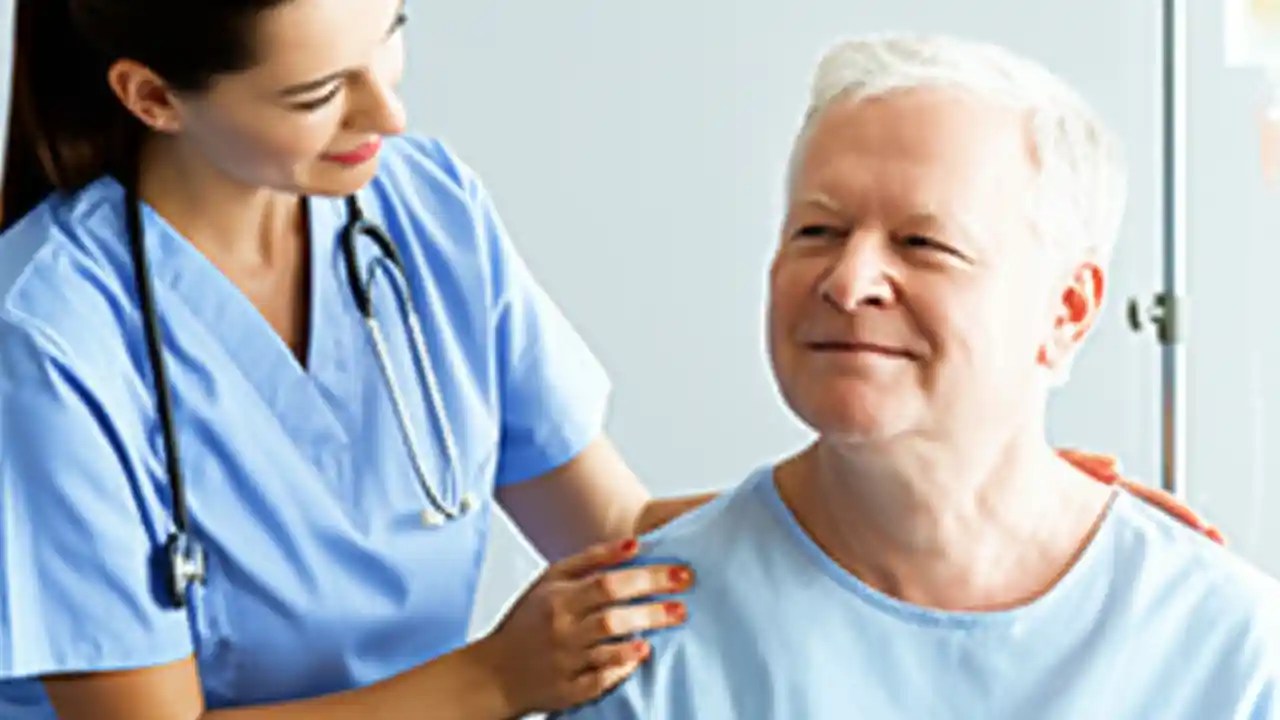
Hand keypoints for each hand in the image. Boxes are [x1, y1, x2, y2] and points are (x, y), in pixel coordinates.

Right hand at [477, 537, 693, 715]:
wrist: (495, 673)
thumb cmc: (527, 621)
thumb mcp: (551, 580)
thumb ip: (592, 559)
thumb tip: (635, 544)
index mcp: (558, 599)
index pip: (609, 583)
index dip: (648, 576)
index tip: (679, 573)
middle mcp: (562, 630)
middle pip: (614, 616)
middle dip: (655, 608)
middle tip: (684, 602)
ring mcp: (566, 662)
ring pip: (610, 648)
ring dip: (644, 634)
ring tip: (672, 622)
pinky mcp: (569, 691)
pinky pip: (601, 680)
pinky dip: (622, 667)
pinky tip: (641, 654)